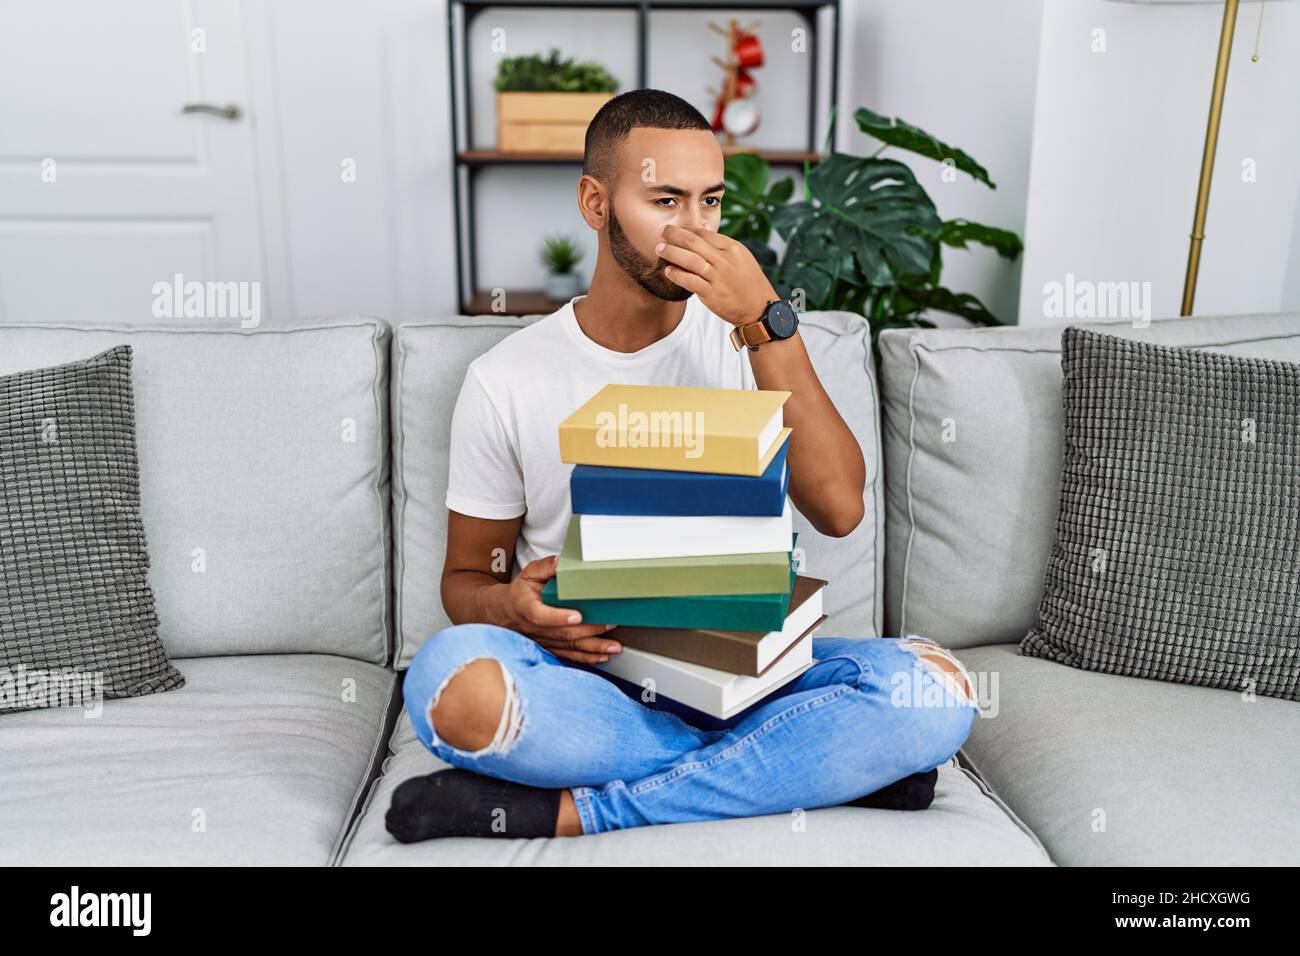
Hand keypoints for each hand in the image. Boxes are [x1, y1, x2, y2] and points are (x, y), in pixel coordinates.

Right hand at [499, 555, 621, 664]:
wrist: (503, 614)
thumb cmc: (519, 593)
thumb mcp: (528, 574)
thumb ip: (546, 567)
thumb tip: (563, 562)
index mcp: (527, 608)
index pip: (542, 615)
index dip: (559, 617)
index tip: (577, 616)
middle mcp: (535, 629)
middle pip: (564, 633)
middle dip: (590, 630)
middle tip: (610, 624)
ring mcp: (543, 641)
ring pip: (570, 647)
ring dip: (594, 648)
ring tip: (614, 646)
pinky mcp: (549, 649)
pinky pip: (569, 656)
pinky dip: (587, 658)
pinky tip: (602, 656)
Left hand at [655, 223, 778, 326]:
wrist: (759, 308)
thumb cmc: (748, 281)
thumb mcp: (741, 257)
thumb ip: (721, 244)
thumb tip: (704, 227)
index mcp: (732, 248)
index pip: (704, 233)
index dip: (686, 229)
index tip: (673, 228)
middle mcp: (725, 260)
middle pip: (694, 242)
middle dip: (674, 234)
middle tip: (661, 230)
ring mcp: (718, 277)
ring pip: (689, 260)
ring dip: (671, 252)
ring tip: (659, 249)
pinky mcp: (712, 294)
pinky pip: (690, 281)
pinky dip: (677, 275)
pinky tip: (668, 271)